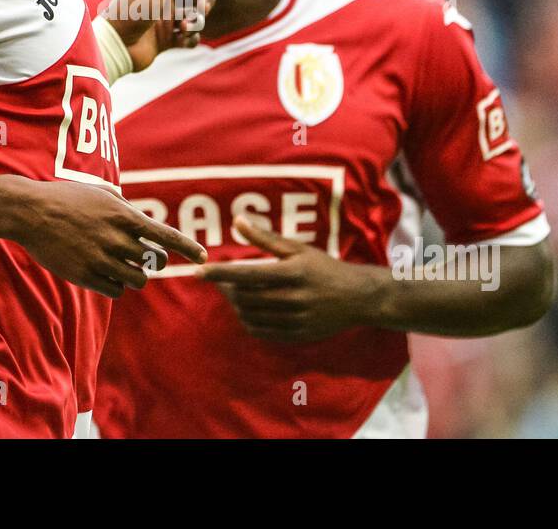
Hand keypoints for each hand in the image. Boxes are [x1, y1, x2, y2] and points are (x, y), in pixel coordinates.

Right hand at [12, 177, 207, 298]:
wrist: (31, 212)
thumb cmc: (66, 199)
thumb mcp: (100, 194)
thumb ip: (124, 207)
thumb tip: (142, 218)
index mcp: (123, 216)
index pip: (166, 235)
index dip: (187, 247)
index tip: (203, 256)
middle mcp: (116, 239)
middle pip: (154, 262)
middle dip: (153, 262)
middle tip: (144, 258)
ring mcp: (101, 259)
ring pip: (136, 281)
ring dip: (134, 275)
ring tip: (119, 264)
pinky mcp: (85, 276)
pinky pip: (115, 291)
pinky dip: (115, 285)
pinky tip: (103, 273)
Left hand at [103, 0, 215, 70]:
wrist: (118, 45)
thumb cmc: (133, 8)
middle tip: (202, 8)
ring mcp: (165, 18)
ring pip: (196, 14)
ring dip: (197, 20)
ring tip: (184, 27)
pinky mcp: (167, 39)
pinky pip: (190, 37)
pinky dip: (192, 37)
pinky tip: (185, 38)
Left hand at [196, 217, 394, 342]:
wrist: (358, 299)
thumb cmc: (324, 268)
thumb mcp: (298, 249)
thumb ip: (265, 238)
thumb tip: (238, 220)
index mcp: (293, 272)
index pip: (247, 274)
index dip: (220, 273)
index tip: (198, 271)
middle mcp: (294, 298)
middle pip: (245, 297)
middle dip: (225, 289)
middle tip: (217, 279)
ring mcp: (296, 320)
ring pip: (251, 315)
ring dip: (235, 305)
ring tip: (232, 293)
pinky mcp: (297, 336)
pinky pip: (262, 332)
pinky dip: (248, 321)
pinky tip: (247, 310)